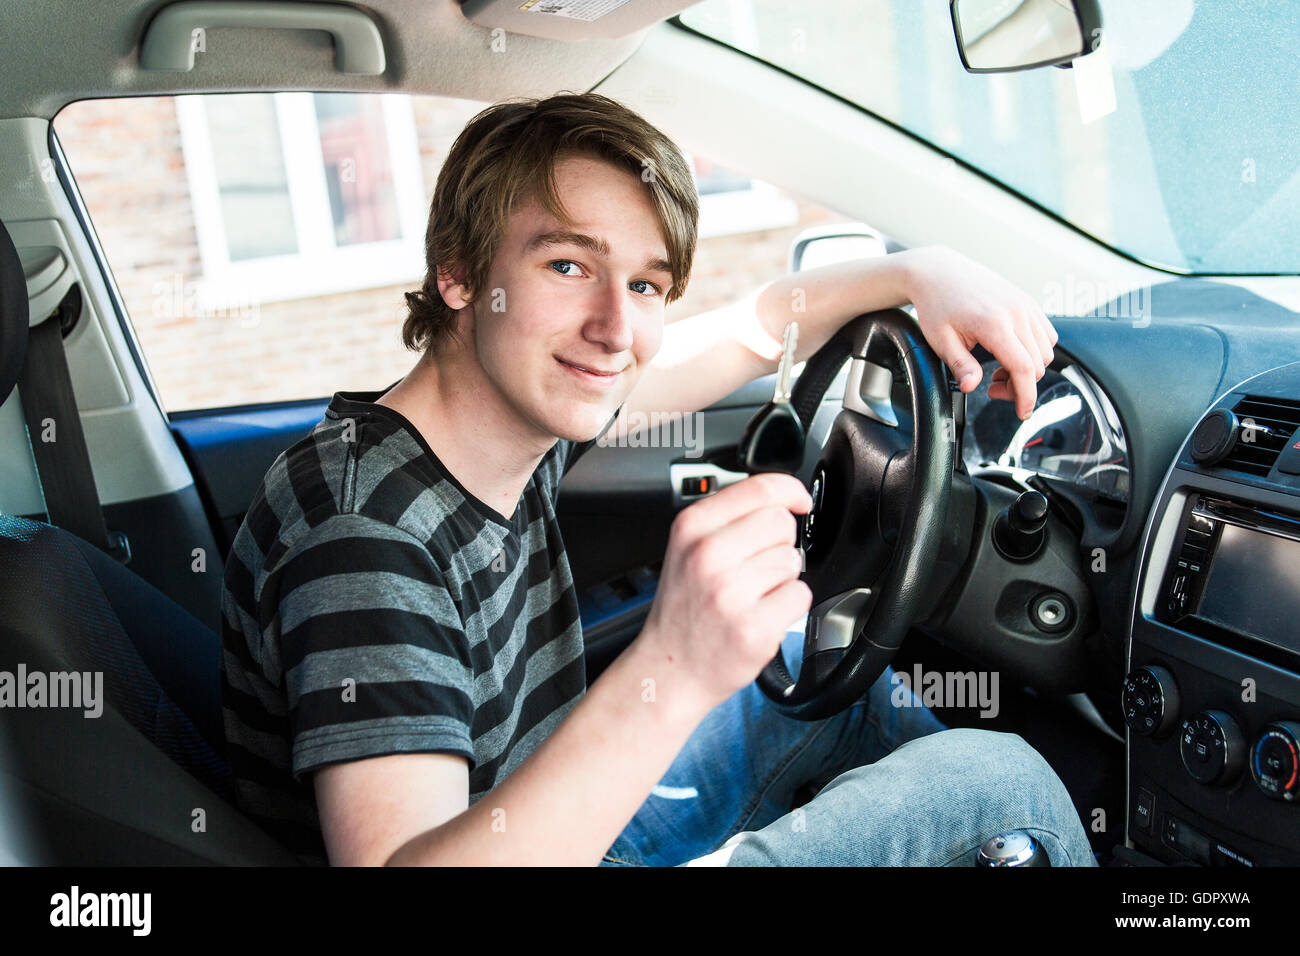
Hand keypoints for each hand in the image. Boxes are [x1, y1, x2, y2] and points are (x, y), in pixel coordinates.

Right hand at [639, 473, 812, 708]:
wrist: (670, 666)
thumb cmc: (684, 609)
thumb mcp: (687, 549)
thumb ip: (727, 519)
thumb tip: (781, 498)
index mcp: (691, 528)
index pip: (759, 488)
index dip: (790, 491)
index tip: (799, 501)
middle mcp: (707, 556)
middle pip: (781, 523)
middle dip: (780, 542)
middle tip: (757, 567)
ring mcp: (729, 593)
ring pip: (792, 560)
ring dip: (782, 578)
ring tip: (752, 596)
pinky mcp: (753, 626)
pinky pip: (799, 595)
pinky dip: (788, 607)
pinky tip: (760, 615)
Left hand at [898, 245, 1056, 419]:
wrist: (939, 272)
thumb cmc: (937, 306)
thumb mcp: (941, 341)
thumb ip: (961, 366)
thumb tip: (971, 387)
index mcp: (994, 324)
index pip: (1023, 369)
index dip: (1026, 396)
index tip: (1023, 413)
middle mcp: (1017, 312)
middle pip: (1037, 364)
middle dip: (1020, 385)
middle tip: (992, 386)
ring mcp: (1025, 305)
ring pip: (1046, 351)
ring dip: (1028, 368)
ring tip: (999, 369)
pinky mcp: (1028, 302)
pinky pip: (1046, 334)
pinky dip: (1035, 350)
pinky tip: (1010, 352)